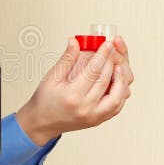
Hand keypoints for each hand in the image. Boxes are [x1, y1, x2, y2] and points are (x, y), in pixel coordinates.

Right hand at [16, 36, 133, 145]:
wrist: (42, 123)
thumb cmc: (45, 101)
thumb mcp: (51, 77)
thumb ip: (66, 59)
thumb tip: (75, 41)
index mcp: (72, 96)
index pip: (93, 71)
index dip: (102, 54)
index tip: (107, 43)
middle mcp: (85, 108)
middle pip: (105, 81)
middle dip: (112, 62)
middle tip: (113, 50)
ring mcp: (93, 117)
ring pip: (117, 97)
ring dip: (121, 79)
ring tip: (118, 66)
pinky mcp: (98, 120)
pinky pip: (116, 107)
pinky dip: (120, 93)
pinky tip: (118, 82)